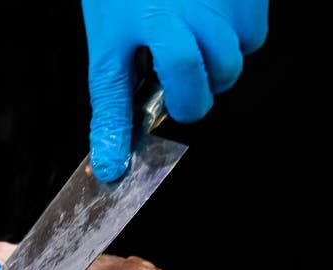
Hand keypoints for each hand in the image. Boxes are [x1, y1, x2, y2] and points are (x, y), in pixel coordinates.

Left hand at [81, 0, 268, 181]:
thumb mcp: (105, 45)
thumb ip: (113, 105)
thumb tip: (110, 163)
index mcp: (158, 22)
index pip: (184, 78)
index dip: (184, 105)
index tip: (175, 111)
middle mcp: (201, 4)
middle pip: (223, 74)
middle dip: (199, 86)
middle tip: (173, 71)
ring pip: (240, 54)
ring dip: (216, 59)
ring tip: (187, 38)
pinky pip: (254, 30)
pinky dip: (234, 34)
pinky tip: (206, 20)